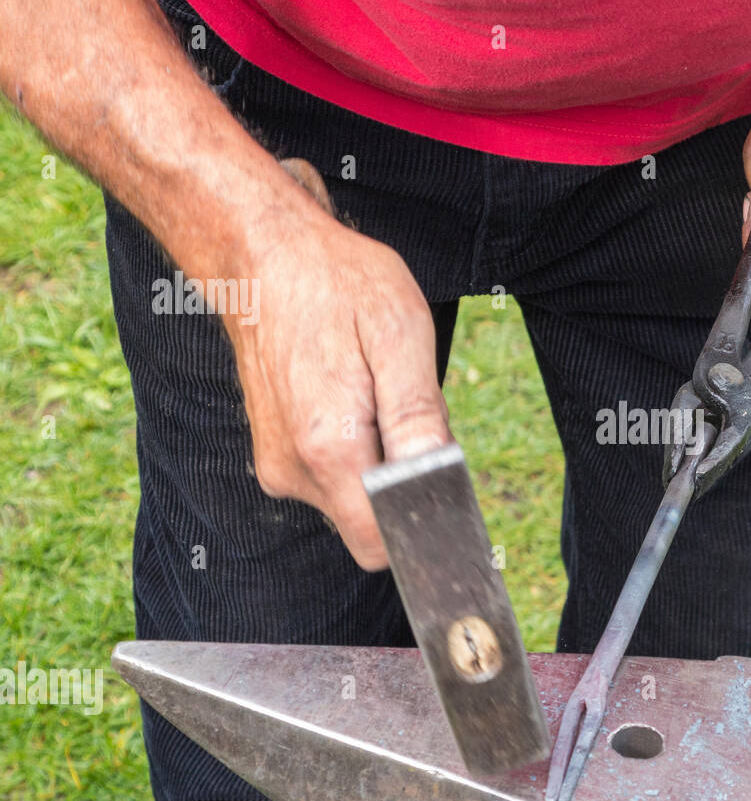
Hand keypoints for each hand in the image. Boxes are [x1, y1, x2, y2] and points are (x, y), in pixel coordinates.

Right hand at [228, 209, 449, 570]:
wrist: (262, 258)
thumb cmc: (336, 285)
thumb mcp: (400, 335)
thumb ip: (418, 418)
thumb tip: (439, 482)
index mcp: (329, 450)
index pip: (381, 542)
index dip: (420, 522)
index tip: (438, 479)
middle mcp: (294, 472)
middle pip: (372, 521)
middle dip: (403, 482)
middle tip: (405, 410)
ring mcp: (279, 466)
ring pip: (354, 499)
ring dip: (379, 463)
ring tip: (373, 394)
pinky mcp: (276, 456)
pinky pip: (333, 478)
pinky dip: (355, 452)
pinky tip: (351, 398)